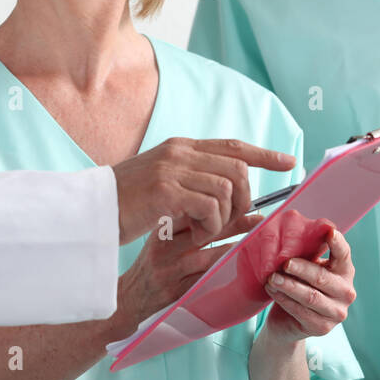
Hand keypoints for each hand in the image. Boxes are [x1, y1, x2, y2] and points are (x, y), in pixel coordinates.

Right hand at [109, 210, 264, 339]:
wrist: (127, 301)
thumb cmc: (151, 268)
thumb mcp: (162, 239)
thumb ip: (188, 224)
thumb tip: (229, 207)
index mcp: (161, 228)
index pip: (194, 206)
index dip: (223, 202)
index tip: (245, 201)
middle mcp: (164, 246)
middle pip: (205, 227)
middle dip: (236, 222)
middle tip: (260, 219)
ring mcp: (170, 269)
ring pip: (211, 253)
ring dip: (238, 247)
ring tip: (258, 242)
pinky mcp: (176, 290)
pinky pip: (208, 278)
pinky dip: (228, 269)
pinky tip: (243, 265)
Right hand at [112, 138, 292, 243]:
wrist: (90, 212)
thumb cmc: (126, 206)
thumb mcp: (164, 187)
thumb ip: (195, 182)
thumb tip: (236, 194)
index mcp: (180, 148)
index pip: (231, 145)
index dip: (263, 154)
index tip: (289, 162)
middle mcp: (179, 152)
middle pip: (237, 166)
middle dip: (244, 197)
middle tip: (231, 221)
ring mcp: (172, 168)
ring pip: (226, 187)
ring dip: (223, 216)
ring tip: (202, 232)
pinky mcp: (166, 189)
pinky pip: (209, 206)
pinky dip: (209, 225)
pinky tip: (192, 234)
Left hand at [261, 226, 355, 345]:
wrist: (289, 320)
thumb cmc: (300, 285)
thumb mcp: (305, 267)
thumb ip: (306, 253)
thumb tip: (292, 230)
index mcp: (344, 271)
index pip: (343, 254)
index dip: (337, 242)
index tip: (329, 231)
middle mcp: (346, 292)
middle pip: (322, 277)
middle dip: (302, 269)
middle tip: (284, 263)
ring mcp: (336, 312)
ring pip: (311, 297)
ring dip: (289, 286)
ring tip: (272, 278)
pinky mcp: (323, 327)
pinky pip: (301, 312)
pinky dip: (284, 300)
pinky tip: (273, 291)